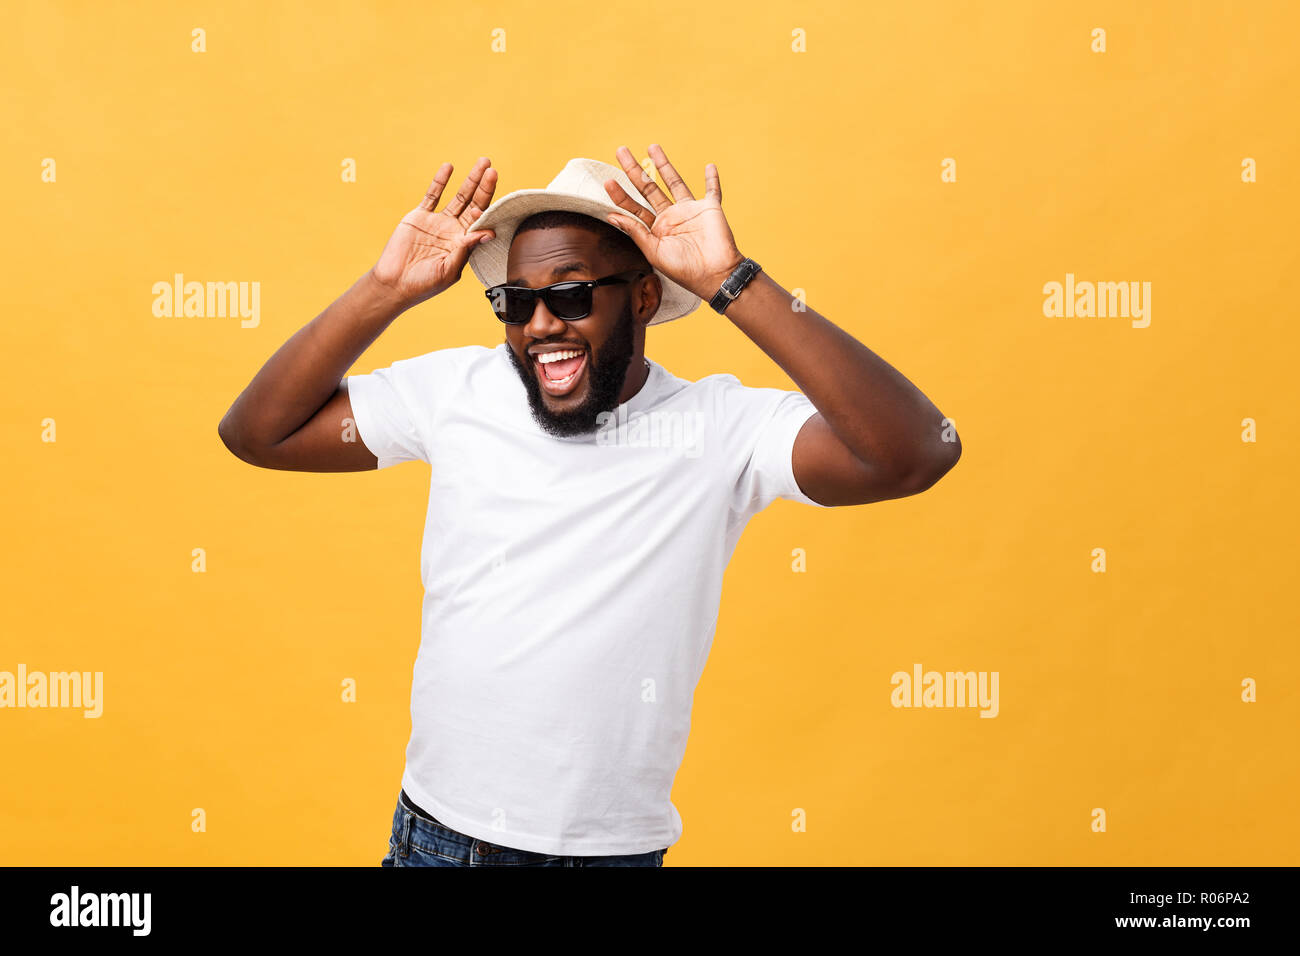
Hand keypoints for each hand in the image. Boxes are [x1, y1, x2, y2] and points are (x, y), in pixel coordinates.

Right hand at [370, 157, 497, 307]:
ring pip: (458, 196)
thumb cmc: (424, 284)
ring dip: (470, 180)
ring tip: (482, 163)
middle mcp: (454, 231)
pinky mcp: (419, 217)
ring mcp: (438, 222)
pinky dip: (440, 182)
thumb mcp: (449, 270)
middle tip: (493, 170)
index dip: (487, 208)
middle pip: (474, 204)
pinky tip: (449, 168)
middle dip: (484, 187)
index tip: (487, 199)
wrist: (394, 283)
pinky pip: (432, 195)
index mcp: (465, 244)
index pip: (482, 221)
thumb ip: (466, 250)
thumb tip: (488, 232)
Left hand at [603, 144, 744, 300]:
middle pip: (648, 188)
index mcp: (656, 229)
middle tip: (621, 151)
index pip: (634, 207)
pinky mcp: (710, 208)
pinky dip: (712, 179)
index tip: (608, 182)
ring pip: (674, 182)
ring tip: (652, 148)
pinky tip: (709, 167)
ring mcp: (690, 210)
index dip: (621, 195)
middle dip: (634, 170)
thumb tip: (612, 215)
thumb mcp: (653, 252)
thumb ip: (635, 231)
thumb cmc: (684, 269)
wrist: (714, 274)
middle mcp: (670, 216)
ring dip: (664, 165)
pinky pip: (712, 191)